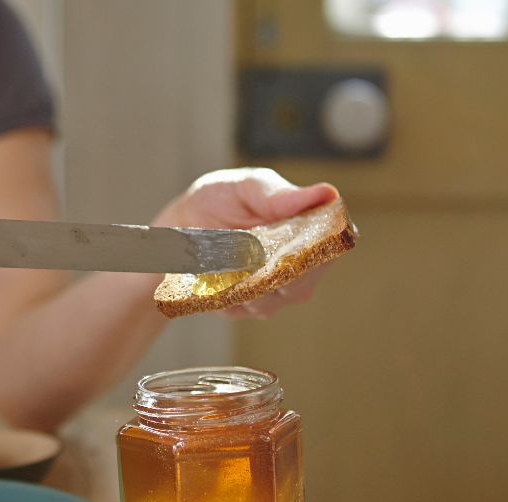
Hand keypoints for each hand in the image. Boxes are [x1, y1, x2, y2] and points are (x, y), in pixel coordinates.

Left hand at [151, 168, 338, 318]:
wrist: (179, 223)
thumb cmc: (221, 198)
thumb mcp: (247, 187)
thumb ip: (280, 195)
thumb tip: (327, 193)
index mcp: (306, 234)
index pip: (328, 251)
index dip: (318, 253)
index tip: (296, 248)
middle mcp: (293, 269)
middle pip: (300, 287)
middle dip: (278, 276)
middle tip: (253, 257)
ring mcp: (267, 293)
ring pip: (268, 302)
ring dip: (247, 285)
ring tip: (226, 262)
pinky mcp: (238, 306)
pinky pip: (237, 307)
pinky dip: (224, 292)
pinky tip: (212, 276)